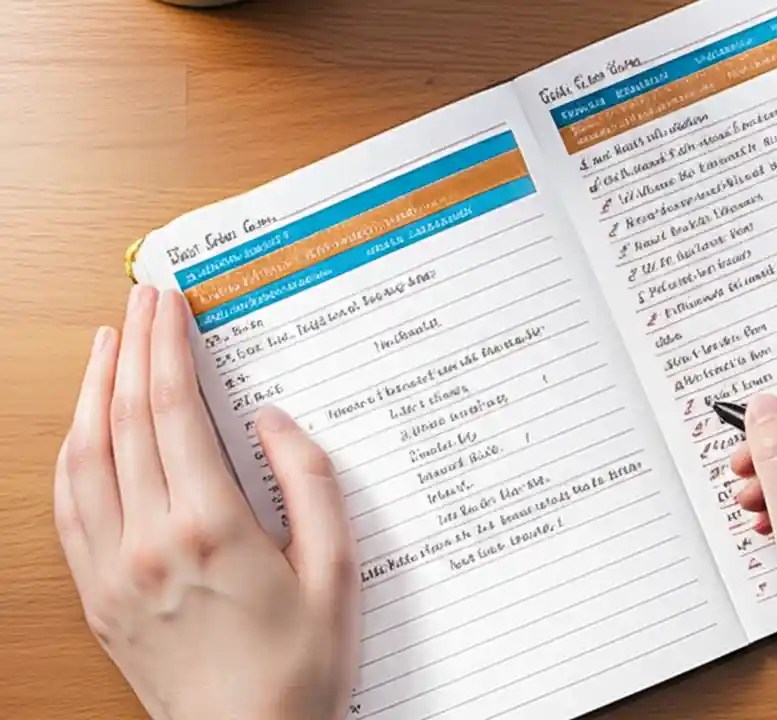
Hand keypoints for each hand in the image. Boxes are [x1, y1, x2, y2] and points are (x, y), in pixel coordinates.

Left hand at [53, 286, 358, 719]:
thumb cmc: (301, 668)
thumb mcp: (336, 571)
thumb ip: (309, 482)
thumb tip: (272, 419)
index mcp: (211, 527)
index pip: (172, 410)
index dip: (166, 346)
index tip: (167, 301)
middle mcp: (149, 541)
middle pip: (125, 419)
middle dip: (131, 348)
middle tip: (140, 300)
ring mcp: (113, 569)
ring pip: (84, 456)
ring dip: (92, 391)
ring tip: (106, 345)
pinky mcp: (97, 595)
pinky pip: (68, 506)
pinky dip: (72, 452)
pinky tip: (85, 428)